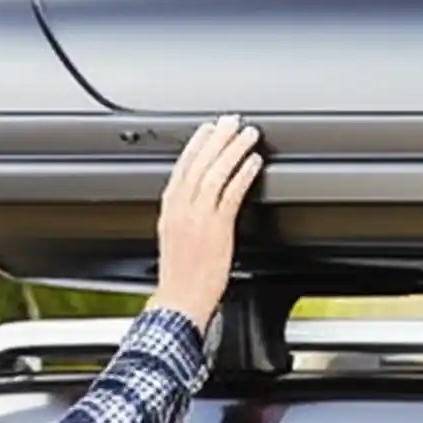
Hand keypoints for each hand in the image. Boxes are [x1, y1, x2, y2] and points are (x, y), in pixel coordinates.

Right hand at [147, 115, 262, 331]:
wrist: (180, 301)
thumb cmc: (181, 275)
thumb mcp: (174, 237)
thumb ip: (184, 214)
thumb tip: (196, 199)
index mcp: (169, 208)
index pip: (182, 167)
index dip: (197, 144)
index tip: (208, 129)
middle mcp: (181, 208)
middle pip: (199, 163)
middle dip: (217, 138)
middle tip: (232, 121)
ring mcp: (198, 217)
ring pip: (215, 173)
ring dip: (233, 150)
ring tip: (248, 135)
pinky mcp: (216, 229)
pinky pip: (231, 194)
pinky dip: (243, 175)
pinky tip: (253, 163)